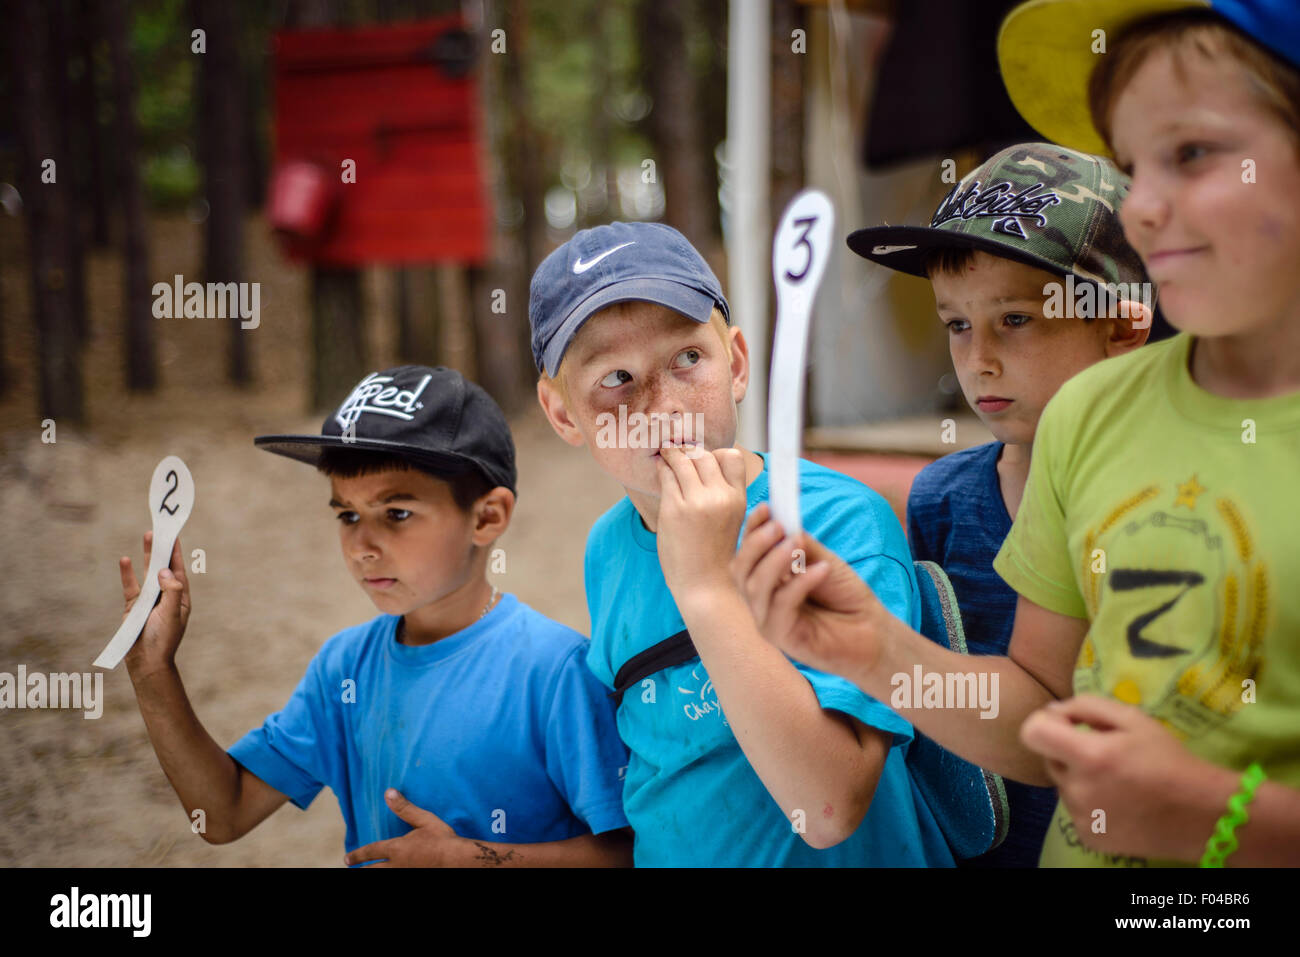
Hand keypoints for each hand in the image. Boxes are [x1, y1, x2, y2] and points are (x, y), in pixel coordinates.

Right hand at [120, 530, 190, 680]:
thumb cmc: (164, 639)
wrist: (146, 661)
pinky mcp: (133, 606)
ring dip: (148, 555)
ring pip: (148, 572)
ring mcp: (149, 599)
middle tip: (160, 528)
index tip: (175, 534)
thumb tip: (164, 570)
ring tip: (147, 536)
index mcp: (180, 596)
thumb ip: (171, 591)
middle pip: (164, 566)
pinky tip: (125, 559)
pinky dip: (128, 573)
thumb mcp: (172, 613)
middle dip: (163, 548)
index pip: (179, 569)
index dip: (177, 552)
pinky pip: (130, 585)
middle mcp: (165, 595)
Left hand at [344, 789, 465, 866]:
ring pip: (382, 876)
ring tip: (366, 873)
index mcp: (397, 849)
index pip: (372, 851)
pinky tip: (391, 875)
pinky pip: (397, 879)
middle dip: (361, 870)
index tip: (347, 859)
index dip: (357, 855)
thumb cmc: (443, 839)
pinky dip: (388, 875)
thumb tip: (389, 792)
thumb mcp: (424, 820)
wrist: (458, 861)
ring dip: (373, 873)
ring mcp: (405, 874)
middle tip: (350, 868)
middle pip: (372, 870)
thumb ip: (405, 808)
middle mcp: (397, 866)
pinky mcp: (414, 878)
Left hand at [655, 445, 748, 601]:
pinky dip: (661, 467)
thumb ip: (723, 492)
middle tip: (677, 450)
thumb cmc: (715, 551)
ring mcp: (697, 503)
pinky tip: (659, 468)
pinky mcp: (674, 509)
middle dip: (689, 450)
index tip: (702, 457)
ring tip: (665, 453)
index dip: (715, 453)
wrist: (704, 583)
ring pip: (683, 460)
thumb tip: (704, 458)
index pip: (730, 456)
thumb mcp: (732, 518)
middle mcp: (720, 497)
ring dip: (671, 453)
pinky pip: (666, 476)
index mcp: (738, 498)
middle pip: (704, 455)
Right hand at [730, 504, 887, 679]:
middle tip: (778, 526)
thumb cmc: (846, 597)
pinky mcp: (782, 638)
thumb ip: (801, 546)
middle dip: (755, 544)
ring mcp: (768, 621)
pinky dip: (800, 583)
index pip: (746, 553)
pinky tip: (821, 570)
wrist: (872, 632)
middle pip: (739, 570)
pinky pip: (781, 605)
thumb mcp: (823, 561)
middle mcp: (761, 600)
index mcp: (766, 580)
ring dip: (774, 560)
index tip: (767, 507)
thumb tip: (782, 521)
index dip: (751, 529)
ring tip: (798, 543)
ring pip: (755, 587)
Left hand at [1020, 695, 1236, 861]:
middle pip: (1049, 759)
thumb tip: (1053, 711)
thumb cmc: (1168, 760)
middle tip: (1106, 754)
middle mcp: (1078, 790)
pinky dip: (1089, 804)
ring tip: (1118, 781)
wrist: (1202, 815)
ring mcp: (1081, 818)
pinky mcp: (1088, 838)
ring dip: (1080, 778)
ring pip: (1063, 785)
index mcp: (1088, 756)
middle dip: (1069, 751)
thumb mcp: (1133, 719)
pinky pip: (1075, 811)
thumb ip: (1086, 706)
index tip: (1067, 725)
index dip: (1045, 723)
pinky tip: (1119, 803)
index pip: (1032, 733)